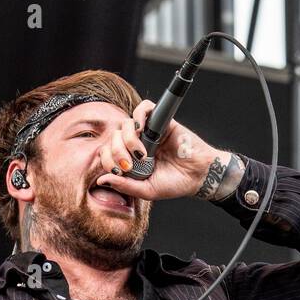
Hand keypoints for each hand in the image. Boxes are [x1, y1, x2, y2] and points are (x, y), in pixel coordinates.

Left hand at [94, 99, 230, 202]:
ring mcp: (148, 131)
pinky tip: (142, 131)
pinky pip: (143, 108)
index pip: (108, 152)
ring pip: (125, 124)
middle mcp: (137, 143)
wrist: (198, 176)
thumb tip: (101, 180)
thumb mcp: (146, 190)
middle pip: (114, 137)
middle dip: (117, 152)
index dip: (108, 160)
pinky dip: (138, 116)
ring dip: (128, 139)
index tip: (121, 172)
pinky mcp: (160, 121)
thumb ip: (125, 186)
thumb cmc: (175, 184)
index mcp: (131, 159)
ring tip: (142, 154)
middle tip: (130, 165)